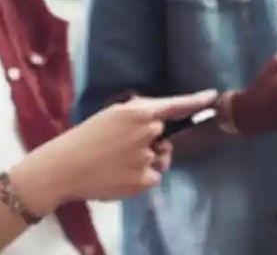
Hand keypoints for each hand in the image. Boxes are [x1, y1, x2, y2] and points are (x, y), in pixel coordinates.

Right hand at [13, 90, 217, 212]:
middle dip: (151, 139)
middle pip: (163, 134)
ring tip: (118, 161)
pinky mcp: (143, 180)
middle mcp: (148, 132)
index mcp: (139, 112)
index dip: (196, 100)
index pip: (175, 105)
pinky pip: (154, 175)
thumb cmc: (84, 138)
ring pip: (159, 156)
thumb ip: (138, 115)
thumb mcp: (111, 115)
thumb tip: (158, 122)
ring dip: (148, 158)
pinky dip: (142, 176)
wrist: (62, 168)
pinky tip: (120, 174)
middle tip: (123, 145)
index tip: (213, 96)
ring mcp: (147, 157)